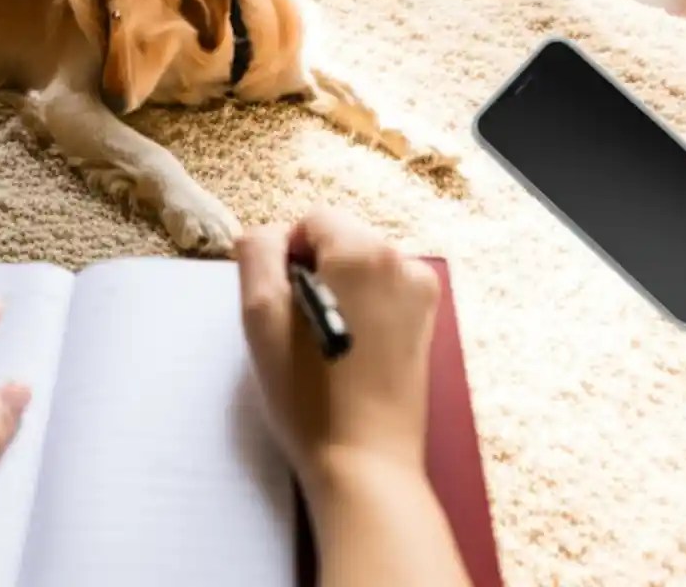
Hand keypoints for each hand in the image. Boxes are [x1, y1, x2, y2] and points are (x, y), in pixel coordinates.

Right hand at [235, 207, 440, 496]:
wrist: (364, 463)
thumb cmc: (306, 393)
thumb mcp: (260, 316)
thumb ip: (258, 254)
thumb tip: (270, 236)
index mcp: (364, 252)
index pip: (311, 221)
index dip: (284, 257)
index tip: (277, 305)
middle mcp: (402, 262)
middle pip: (340, 242)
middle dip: (313, 274)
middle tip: (296, 331)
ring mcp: (421, 295)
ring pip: (360, 270)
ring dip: (335, 294)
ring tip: (323, 348)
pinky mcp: (427, 324)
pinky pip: (382, 296)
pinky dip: (360, 312)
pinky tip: (348, 355)